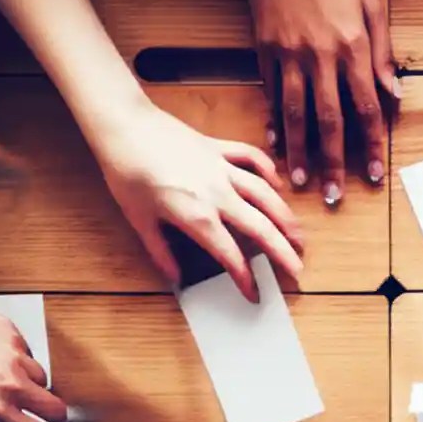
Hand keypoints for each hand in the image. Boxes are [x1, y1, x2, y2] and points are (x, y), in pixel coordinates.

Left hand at [91, 101, 302, 302]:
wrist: (123, 127)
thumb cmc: (126, 174)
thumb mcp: (138, 219)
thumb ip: (160, 251)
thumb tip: (175, 278)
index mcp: (196, 216)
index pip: (230, 255)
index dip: (245, 278)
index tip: (254, 294)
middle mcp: (217, 194)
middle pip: (260, 228)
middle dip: (283, 251)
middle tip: (298, 269)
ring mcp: (222, 169)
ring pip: (265, 195)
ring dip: (285, 216)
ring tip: (298, 234)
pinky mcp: (220, 149)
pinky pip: (252, 158)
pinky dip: (268, 170)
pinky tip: (278, 185)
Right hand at [238, 0, 396, 204]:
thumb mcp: (370, 4)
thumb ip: (383, 53)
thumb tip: (394, 96)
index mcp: (352, 46)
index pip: (365, 107)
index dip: (370, 144)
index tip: (373, 174)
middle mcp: (319, 55)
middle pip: (328, 120)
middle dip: (333, 162)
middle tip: (335, 196)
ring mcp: (287, 54)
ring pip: (294, 113)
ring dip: (298, 152)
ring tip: (300, 182)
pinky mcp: (263, 50)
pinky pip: (269, 94)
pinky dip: (273, 122)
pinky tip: (275, 146)